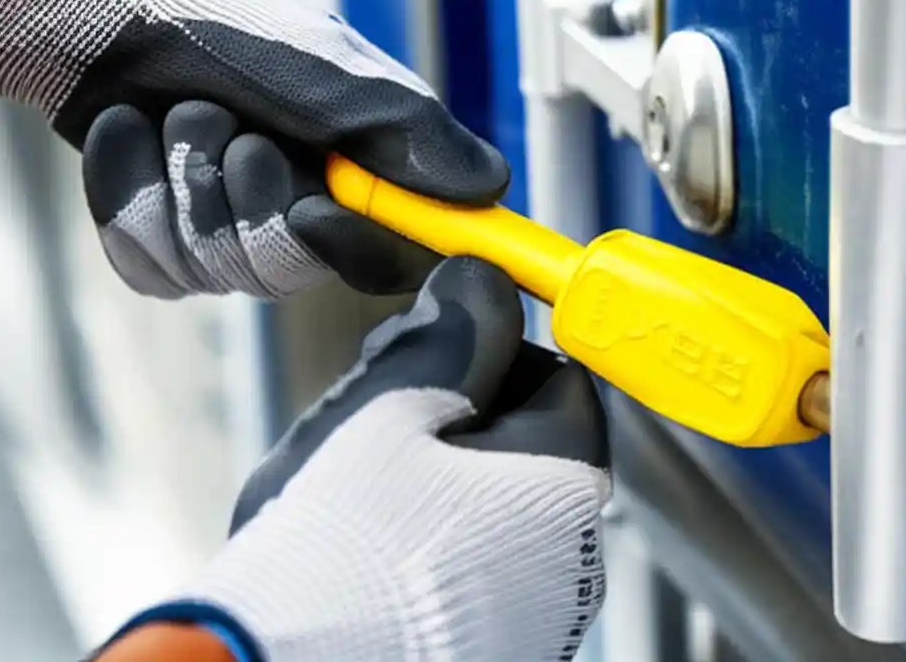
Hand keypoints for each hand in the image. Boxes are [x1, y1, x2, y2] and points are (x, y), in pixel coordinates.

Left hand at [0, 0, 505, 296]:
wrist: (116, 10)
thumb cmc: (233, 28)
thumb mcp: (336, 73)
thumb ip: (411, 131)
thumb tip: (492, 187)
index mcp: (359, 183)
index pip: (388, 259)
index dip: (351, 247)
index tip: (311, 212)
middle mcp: (301, 220)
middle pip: (286, 272)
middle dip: (242, 190)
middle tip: (226, 123)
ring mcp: (230, 242)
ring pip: (211, 272)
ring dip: (181, 178)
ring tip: (178, 113)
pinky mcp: (165, 250)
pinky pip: (151, 268)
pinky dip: (129, 192)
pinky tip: (132, 135)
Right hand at [134, 258, 609, 660]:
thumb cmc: (332, 548)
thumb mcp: (386, 413)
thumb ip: (448, 336)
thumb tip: (483, 280)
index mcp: (562, 482)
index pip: (560, 373)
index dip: (492, 347)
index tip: (428, 349)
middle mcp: (573, 553)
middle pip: (530, 437)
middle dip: (458, 409)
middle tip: (376, 415)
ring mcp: (539, 609)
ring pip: (499, 499)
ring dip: (442, 473)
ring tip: (359, 485)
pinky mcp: (500, 645)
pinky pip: (481, 560)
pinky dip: (437, 536)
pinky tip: (369, 545)